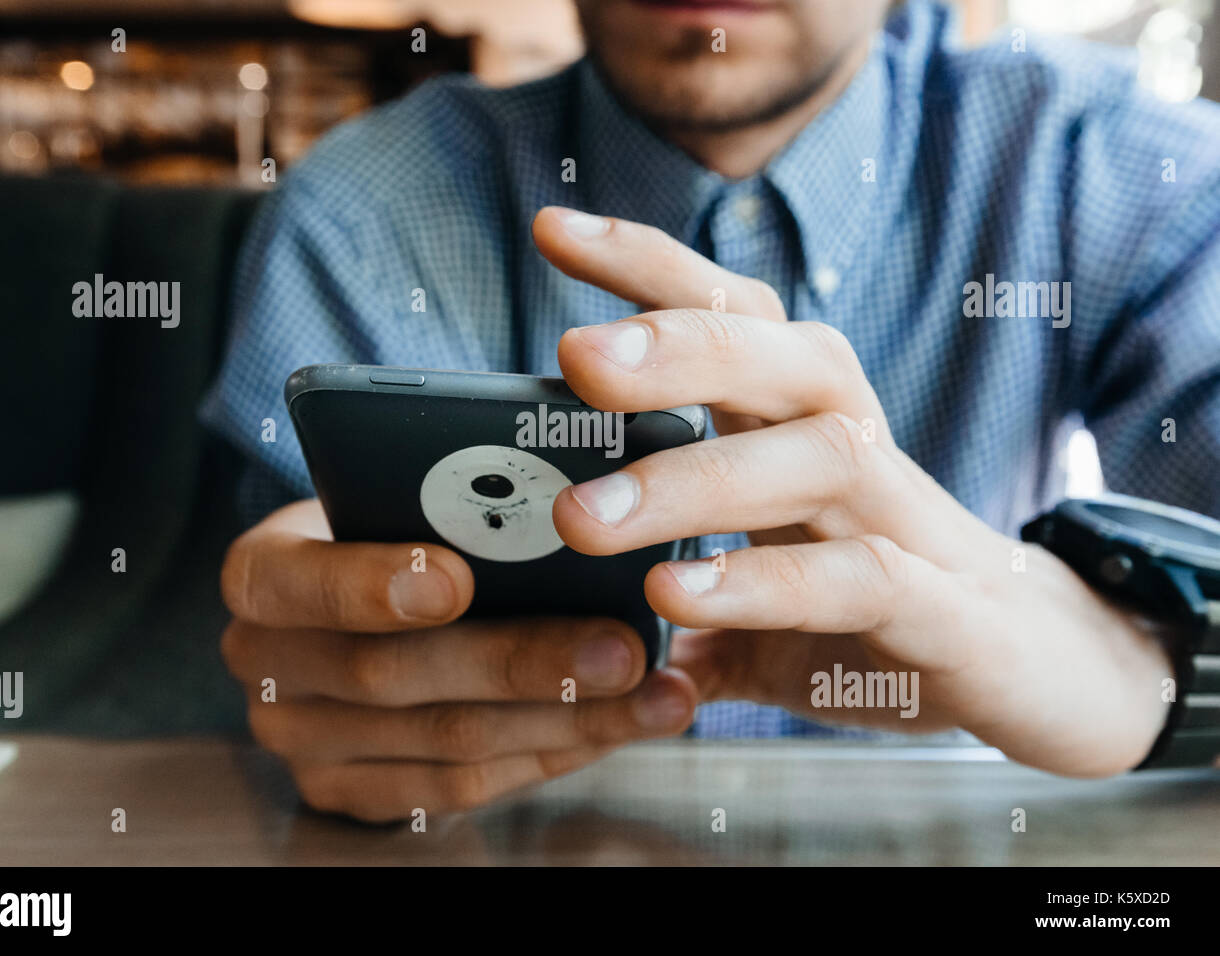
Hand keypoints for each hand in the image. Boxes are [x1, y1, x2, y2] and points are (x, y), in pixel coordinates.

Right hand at [218, 499, 697, 821]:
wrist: (350, 601)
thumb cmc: (387, 527)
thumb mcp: (388, 492)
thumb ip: (447, 498)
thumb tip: (572, 492)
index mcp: (261, 572)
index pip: (296, 581)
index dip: (372, 584)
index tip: (456, 577)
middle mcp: (266, 663)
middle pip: (391, 675)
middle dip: (518, 662)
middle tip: (618, 647)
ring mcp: (304, 740)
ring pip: (443, 742)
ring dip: (564, 719)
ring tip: (652, 690)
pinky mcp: (351, 791)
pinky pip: (459, 789)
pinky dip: (548, 755)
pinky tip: (616, 725)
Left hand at [533, 206, 1173, 776]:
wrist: (1043, 676)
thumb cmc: (889, 620)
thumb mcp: (768, 606)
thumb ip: (692, 614)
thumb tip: (601, 643)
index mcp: (804, 434)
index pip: (738, 321)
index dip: (652, 269)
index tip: (554, 230)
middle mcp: (855, 457)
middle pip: (783, 358)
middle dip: (679, 344)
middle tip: (575, 354)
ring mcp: (907, 528)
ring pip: (817, 458)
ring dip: (694, 480)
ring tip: (585, 518)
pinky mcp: (948, 614)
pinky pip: (863, 577)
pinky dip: (764, 584)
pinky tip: (677, 596)